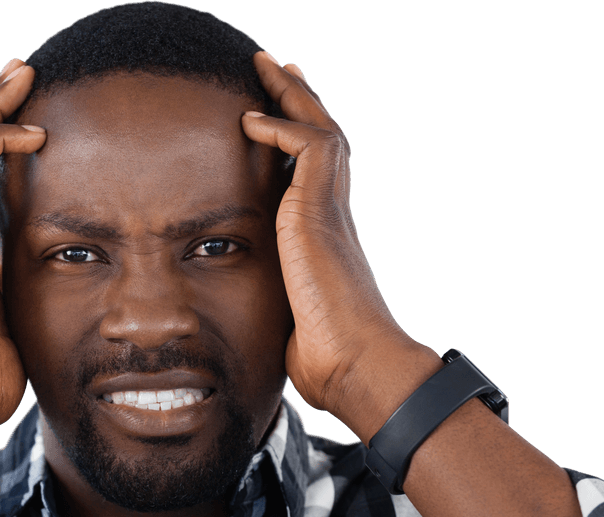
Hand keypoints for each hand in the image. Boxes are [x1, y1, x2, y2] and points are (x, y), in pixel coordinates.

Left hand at [242, 51, 432, 438]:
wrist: (353, 364)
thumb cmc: (326, 356)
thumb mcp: (289, 320)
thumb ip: (278, 307)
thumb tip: (262, 335)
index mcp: (321, 234)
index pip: (311, 171)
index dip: (294, 137)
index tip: (269, 114)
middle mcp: (330, 214)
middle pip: (319, 138)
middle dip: (296, 98)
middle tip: (275, 65)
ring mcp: (329, 211)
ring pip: (319, 130)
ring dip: (291, 95)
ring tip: (265, 64)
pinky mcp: (321, 211)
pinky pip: (307, 148)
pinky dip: (279, 129)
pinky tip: (250, 121)